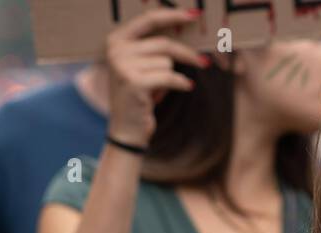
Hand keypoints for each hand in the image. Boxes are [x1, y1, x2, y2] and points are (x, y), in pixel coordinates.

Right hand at [105, 8, 207, 145]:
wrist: (126, 129)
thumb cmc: (140, 96)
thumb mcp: (142, 66)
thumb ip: (155, 47)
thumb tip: (184, 28)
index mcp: (116, 40)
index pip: (148, 19)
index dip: (172, 15)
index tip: (194, 15)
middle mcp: (116, 50)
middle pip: (163, 44)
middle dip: (186, 54)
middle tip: (204, 61)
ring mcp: (122, 66)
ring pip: (167, 62)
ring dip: (172, 76)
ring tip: (163, 88)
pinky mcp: (134, 82)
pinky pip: (169, 77)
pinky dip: (181, 83)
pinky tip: (185, 87)